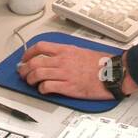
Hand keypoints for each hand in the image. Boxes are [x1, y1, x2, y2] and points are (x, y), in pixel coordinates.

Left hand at [17, 42, 137, 99]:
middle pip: (34, 61)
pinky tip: (43, 90)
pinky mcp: (68, 87)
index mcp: (66, 50)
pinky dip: (41, 89)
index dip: (28, 53)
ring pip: (37, 74)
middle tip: (23, 73)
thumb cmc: (102, 64)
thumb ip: (67, 54)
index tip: (25, 58)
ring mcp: (64, 74)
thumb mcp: (82, 52)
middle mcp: (62, 60)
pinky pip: (47, 87)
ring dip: (30, 79)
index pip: (40, 47)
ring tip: (31, 83)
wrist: (113, 73)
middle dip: (24, 68)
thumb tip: (56, 58)